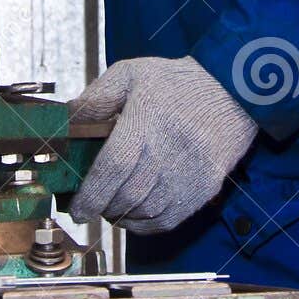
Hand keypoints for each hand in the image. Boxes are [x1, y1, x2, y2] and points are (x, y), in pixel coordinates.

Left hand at [68, 56, 257, 233]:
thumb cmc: (178, 82)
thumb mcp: (132, 74)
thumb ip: (97, 96)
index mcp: (146, 122)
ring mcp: (187, 174)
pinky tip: (134, 212)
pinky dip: (144, 224)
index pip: (111, 169)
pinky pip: (166, 221)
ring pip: (143, 212)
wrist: (232, 91)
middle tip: (89, 204)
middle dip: (101, 206)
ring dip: (120, 215)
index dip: (90, 195)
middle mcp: (167, 152)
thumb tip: (67, 118)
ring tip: (111, 204)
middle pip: (125, 196)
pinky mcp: (202, 189)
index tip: (76, 209)